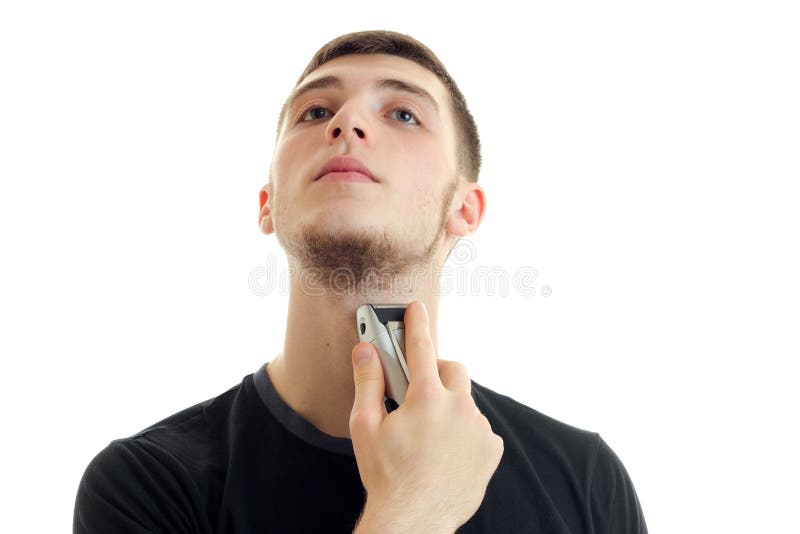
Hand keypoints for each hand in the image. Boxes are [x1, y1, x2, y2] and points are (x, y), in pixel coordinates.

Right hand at [349, 300, 503, 532]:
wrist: (414, 518)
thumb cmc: (386, 475)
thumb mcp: (365, 427)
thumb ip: (367, 382)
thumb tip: (365, 351)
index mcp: (426, 398)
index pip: (420, 347)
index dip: (416, 323)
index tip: (417, 307)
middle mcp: (458, 407)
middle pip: (452, 369)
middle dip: (436, 373)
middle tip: (418, 393)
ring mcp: (479, 428)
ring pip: (465, 401)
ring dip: (449, 408)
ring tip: (429, 437)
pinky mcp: (491, 448)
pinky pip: (479, 428)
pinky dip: (464, 432)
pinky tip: (446, 453)